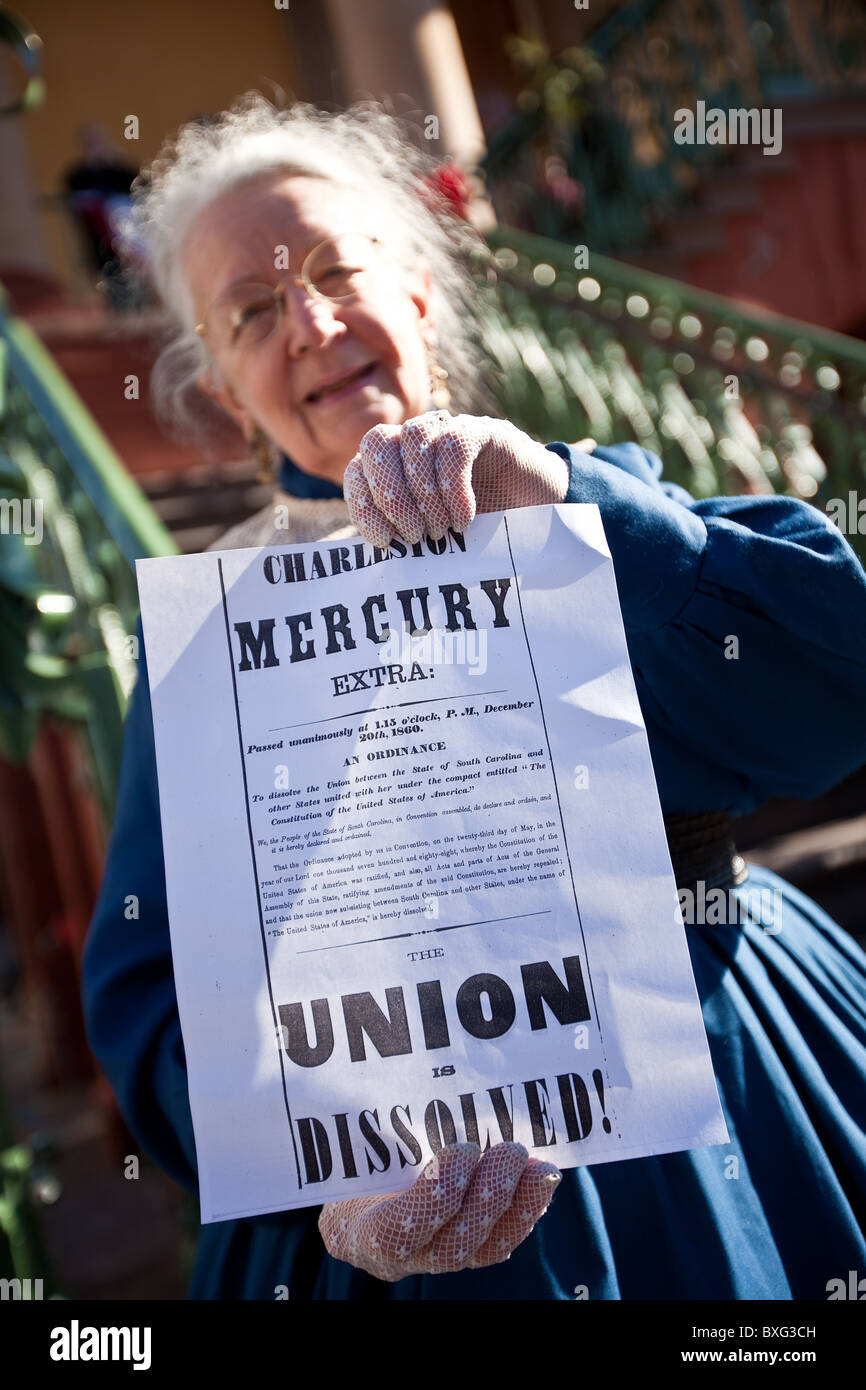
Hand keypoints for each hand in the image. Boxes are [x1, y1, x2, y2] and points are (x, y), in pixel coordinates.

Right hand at [318, 1140, 561, 1281]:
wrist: (345, 1191)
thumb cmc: (341, 1159)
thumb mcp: (342, 1147)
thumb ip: (362, 1129)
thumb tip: (375, 1073)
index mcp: (355, 1232)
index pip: (397, 1234)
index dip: (431, 1201)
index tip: (461, 1153)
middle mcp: (396, 1256)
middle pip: (451, 1246)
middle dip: (487, 1197)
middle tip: (510, 1150)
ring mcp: (430, 1256)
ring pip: (481, 1248)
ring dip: (516, 1204)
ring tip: (539, 1166)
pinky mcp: (460, 1247)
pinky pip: (496, 1242)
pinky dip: (522, 1210)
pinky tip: (539, 1179)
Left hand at [342, 412, 570, 547]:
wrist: (538, 516)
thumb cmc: (479, 533)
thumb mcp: (433, 538)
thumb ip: (402, 538)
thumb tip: (368, 562)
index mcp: (395, 465)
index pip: (357, 469)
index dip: (363, 505)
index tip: (383, 542)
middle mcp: (416, 441)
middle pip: (376, 443)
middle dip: (389, 496)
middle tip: (414, 537)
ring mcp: (449, 430)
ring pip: (412, 436)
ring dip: (422, 492)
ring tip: (442, 531)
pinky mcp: (483, 431)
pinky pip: (454, 444)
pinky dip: (453, 486)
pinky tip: (465, 518)